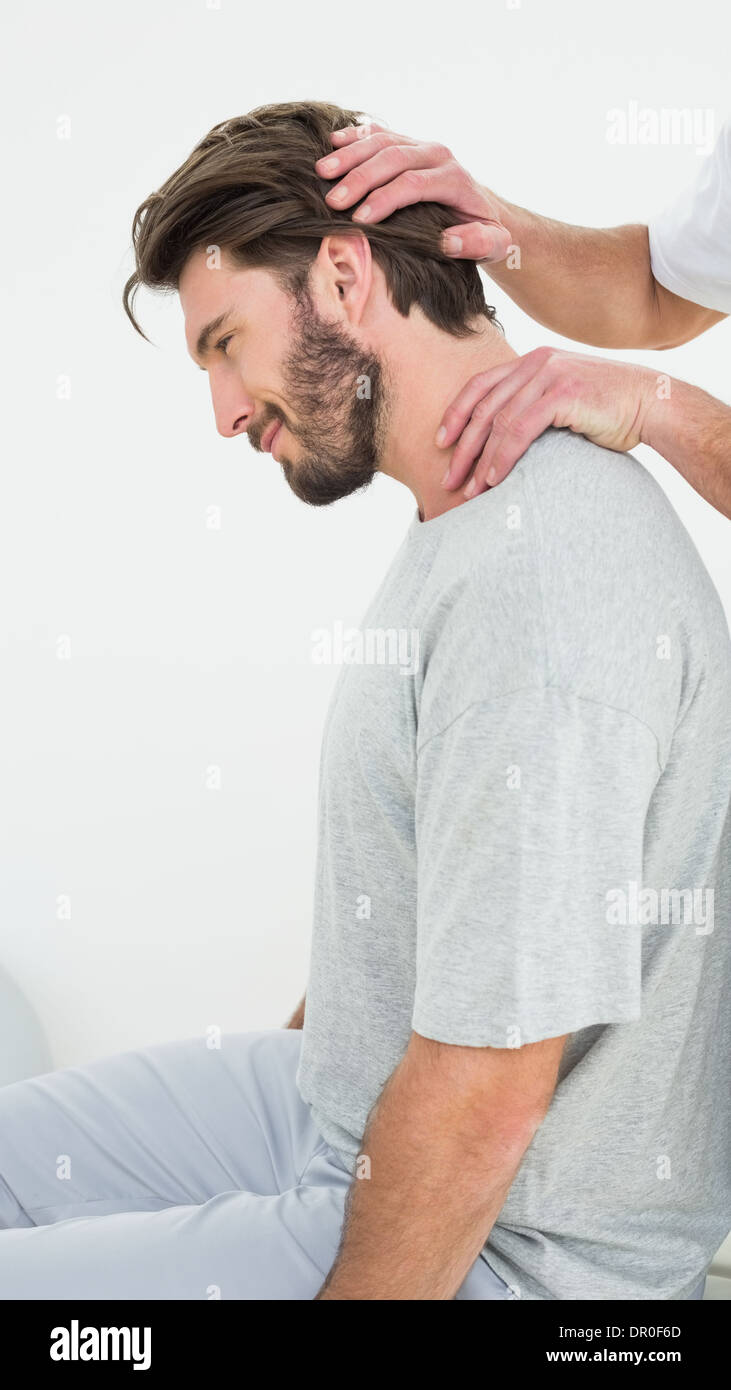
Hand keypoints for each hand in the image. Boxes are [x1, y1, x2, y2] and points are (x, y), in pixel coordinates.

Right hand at [315, 122, 512, 262]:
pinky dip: (354, 135)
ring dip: (350, 154)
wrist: (484, 210)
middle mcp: (437, 155)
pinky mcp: (407, 143)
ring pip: (382, 140)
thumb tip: (448, 241)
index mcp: (455, 179)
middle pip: (394, 157)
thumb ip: (478, 244)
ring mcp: (420, 145)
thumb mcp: (493, 245)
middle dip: (360, 178)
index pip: (414, 183)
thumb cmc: (483, 233)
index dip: (385, 200)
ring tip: (322, 171)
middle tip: (333, 201)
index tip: (359, 221)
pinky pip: (378, 132)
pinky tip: (331, 143)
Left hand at [437, 347, 656, 495]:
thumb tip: (502, 439)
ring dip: (481, 460)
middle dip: (462, 447)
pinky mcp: (564, 393)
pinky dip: (503, 457)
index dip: (456, 414)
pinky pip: (521, 429)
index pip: (481, 385)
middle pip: (484, 407)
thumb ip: (533, 407)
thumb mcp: (563, 400)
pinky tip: (494, 479)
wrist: (652, 403)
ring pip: (500, 421)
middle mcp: (537, 363)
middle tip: (449, 480)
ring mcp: (551, 375)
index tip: (441, 443)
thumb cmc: (609, 410)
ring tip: (471, 490)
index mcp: (532, 361)